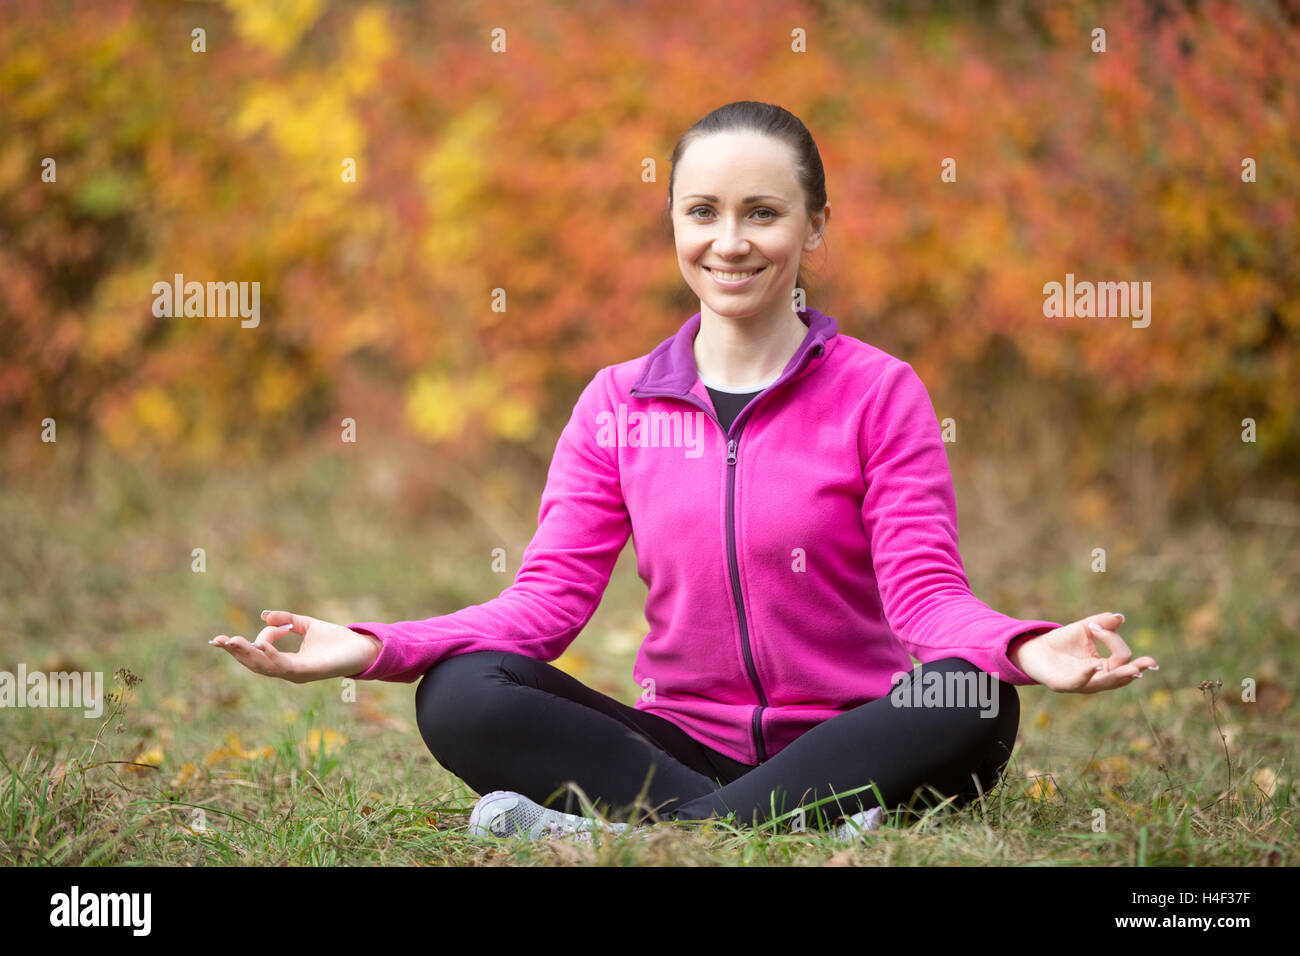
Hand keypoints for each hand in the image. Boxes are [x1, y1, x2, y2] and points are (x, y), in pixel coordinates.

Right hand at [210, 609, 381, 683]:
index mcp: (287, 662)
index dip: (263, 634)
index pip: (263, 650)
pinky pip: (284, 665)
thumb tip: (264, 614)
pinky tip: (260, 647)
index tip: (274, 621)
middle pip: (255, 664)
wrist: (364, 649)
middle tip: (216, 641)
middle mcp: (289, 670)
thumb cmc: (338, 640)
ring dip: (246, 654)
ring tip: (230, 642)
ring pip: (264, 666)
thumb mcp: (308, 625)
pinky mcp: (308, 671)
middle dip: (235, 652)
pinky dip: (271, 656)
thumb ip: (287, 620)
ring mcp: (297, 673)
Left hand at [1008, 612, 1157, 692]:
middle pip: (1122, 675)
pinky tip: (1094, 665)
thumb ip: (1102, 623)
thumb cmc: (1062, 642)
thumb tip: (1120, 617)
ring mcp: (1080, 683)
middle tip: (1150, 662)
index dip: (1113, 639)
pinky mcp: (1061, 684)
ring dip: (1119, 676)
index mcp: (1105, 667)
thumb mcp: (1085, 629)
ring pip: (1105, 683)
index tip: (1096, 626)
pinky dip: (1087, 674)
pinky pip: (1078, 682)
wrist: (1033, 649)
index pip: (1122, 656)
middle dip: (1136, 669)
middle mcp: (1097, 679)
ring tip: (1133, 669)